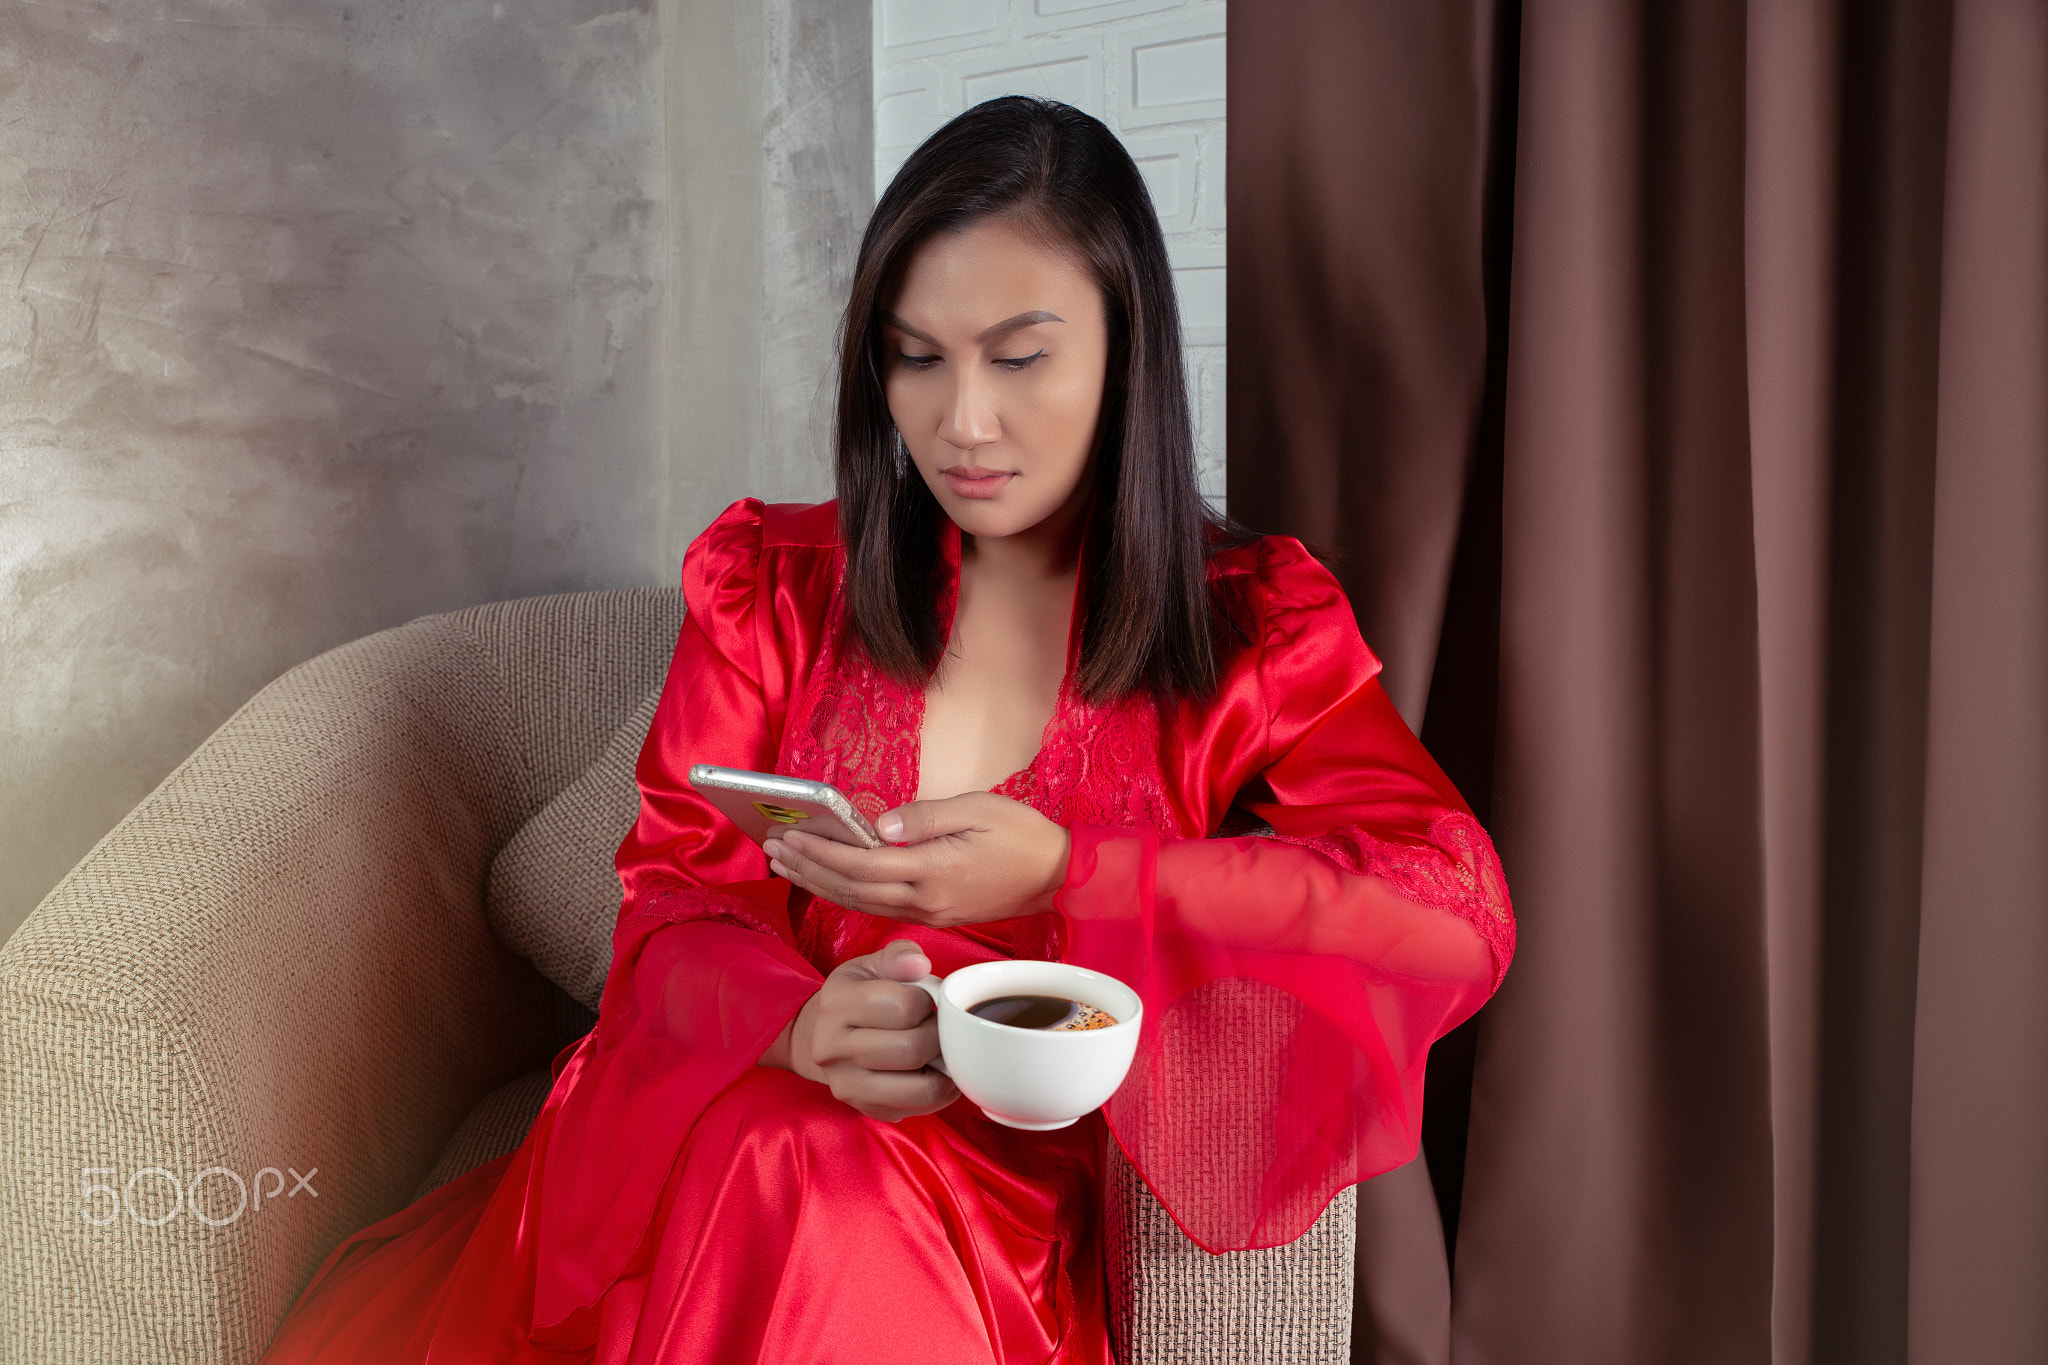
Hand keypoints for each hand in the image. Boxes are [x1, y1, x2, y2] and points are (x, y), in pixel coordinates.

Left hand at [762, 791, 1071, 927]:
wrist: (1058, 876)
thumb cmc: (1022, 835)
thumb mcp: (978, 808)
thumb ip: (926, 817)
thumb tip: (881, 825)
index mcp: (933, 870)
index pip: (862, 864)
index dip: (823, 852)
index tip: (791, 836)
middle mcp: (925, 898)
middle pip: (852, 889)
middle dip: (809, 868)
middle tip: (773, 849)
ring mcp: (930, 912)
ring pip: (861, 903)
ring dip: (820, 884)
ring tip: (788, 865)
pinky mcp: (936, 915)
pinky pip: (880, 908)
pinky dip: (847, 895)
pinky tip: (829, 882)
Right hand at [763, 939, 959, 1121]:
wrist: (823, 1037)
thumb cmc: (857, 997)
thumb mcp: (871, 966)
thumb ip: (898, 956)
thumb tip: (920, 963)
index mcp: (836, 1004)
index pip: (903, 1006)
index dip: (927, 1002)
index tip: (924, 1001)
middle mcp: (832, 1047)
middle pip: (912, 1048)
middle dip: (938, 1036)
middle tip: (937, 1027)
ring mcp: (846, 1084)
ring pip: (920, 1087)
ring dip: (942, 1068)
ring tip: (940, 1051)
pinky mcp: (865, 1109)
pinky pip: (920, 1107)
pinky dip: (940, 1091)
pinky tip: (933, 1071)